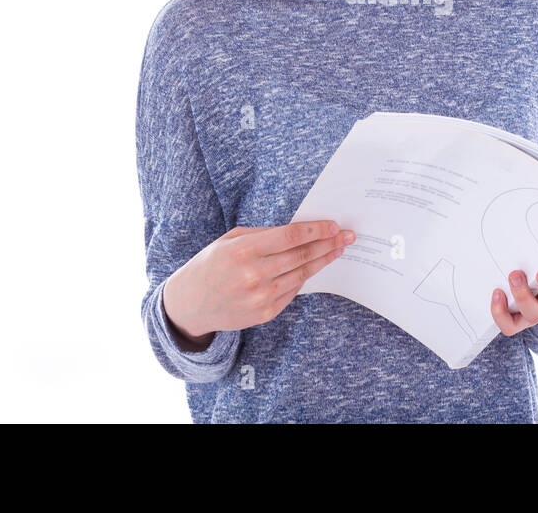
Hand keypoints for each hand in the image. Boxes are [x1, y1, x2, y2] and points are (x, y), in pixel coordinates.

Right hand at [162, 220, 354, 343]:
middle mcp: (254, 275)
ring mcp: (261, 297)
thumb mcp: (230, 240)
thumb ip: (263, 235)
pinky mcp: (265, 313)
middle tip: (347, 236)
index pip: (290, 236)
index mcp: (244, 250)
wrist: (191, 304)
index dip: (316, 230)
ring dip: (323, 261)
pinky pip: (292, 291)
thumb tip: (298, 229)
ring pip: (302, 275)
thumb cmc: (211, 265)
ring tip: (338, 250)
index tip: (333, 225)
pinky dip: (305, 278)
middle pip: (302, 256)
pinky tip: (315, 267)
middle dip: (328, 244)